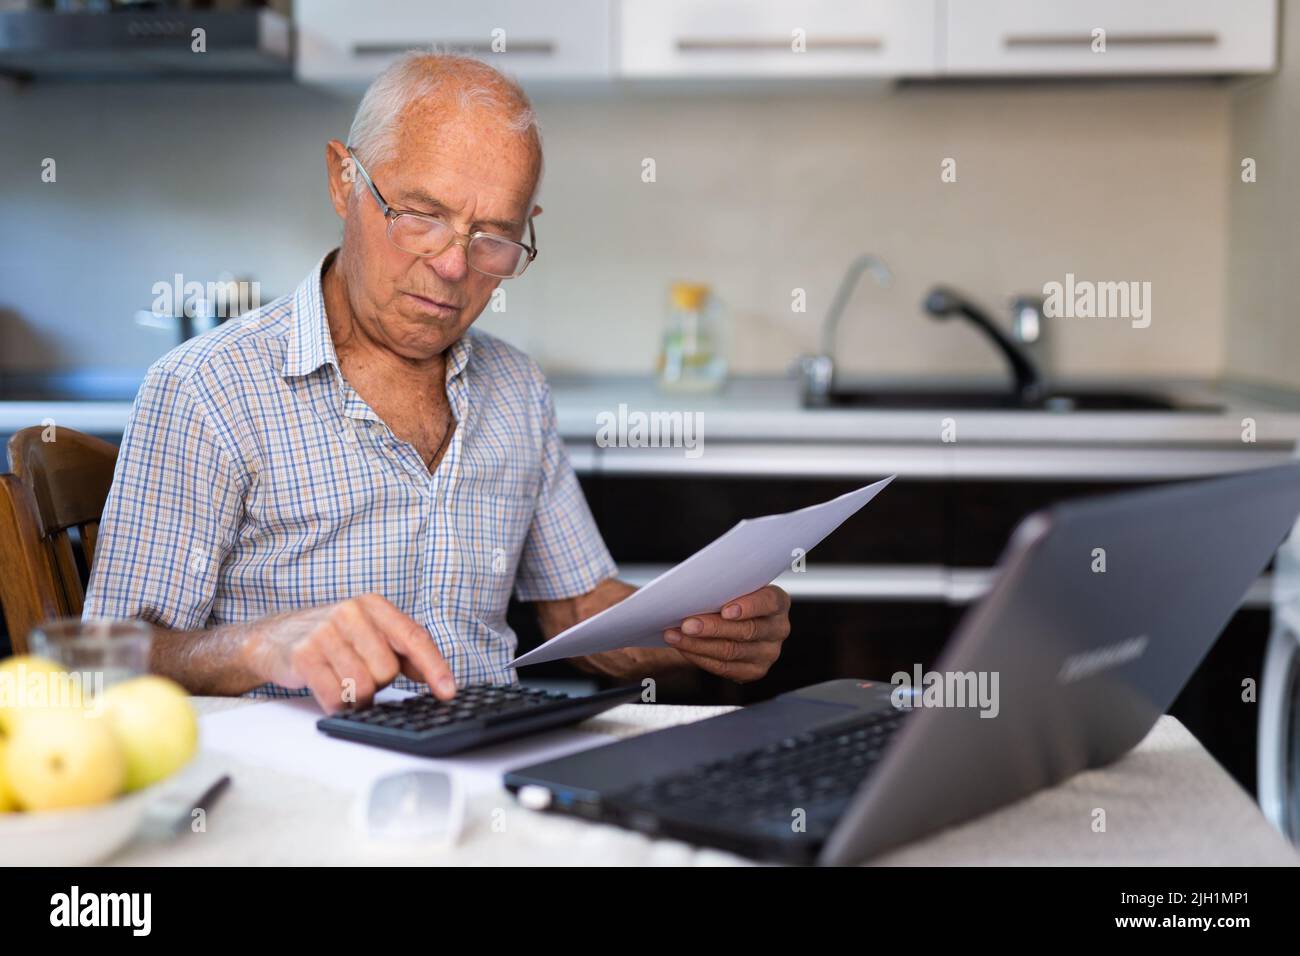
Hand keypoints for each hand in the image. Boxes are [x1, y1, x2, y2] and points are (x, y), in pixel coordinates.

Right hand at [244, 593, 454, 712]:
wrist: (274, 637)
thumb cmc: (330, 637)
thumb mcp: (368, 632)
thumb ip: (402, 649)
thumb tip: (432, 674)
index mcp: (373, 605)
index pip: (413, 637)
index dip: (434, 667)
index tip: (448, 691)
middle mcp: (351, 612)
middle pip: (387, 670)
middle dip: (378, 683)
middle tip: (359, 674)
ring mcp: (325, 632)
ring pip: (362, 686)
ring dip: (356, 697)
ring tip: (342, 681)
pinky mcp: (304, 655)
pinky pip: (335, 696)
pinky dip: (336, 703)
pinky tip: (329, 691)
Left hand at [662, 585, 791, 682]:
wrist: (736, 622)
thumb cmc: (732, 598)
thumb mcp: (734, 587)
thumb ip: (723, 587)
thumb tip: (692, 588)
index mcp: (778, 602)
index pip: (768, 603)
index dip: (748, 606)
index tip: (725, 610)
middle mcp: (778, 629)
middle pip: (746, 631)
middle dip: (713, 627)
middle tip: (686, 624)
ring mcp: (768, 653)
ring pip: (731, 651)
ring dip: (698, 644)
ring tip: (674, 635)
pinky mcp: (754, 671)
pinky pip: (724, 668)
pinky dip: (699, 657)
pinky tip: (683, 647)